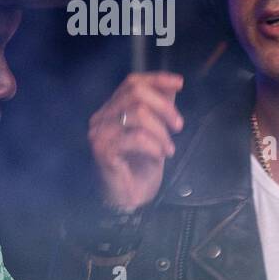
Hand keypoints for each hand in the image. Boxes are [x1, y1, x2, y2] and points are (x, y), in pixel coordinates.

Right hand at [88, 72, 184, 211]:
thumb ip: (160, 108)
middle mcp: (100, 117)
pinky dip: (154, 146)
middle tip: (178, 126)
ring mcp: (99, 133)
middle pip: (135, 93)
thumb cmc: (140, 167)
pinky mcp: (103, 151)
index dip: (156, 79)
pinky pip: (136, 138)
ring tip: (168, 149)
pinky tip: (158, 156)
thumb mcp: (156, 132)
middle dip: (164, 107)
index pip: (131, 82)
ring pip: (138, 114)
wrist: (129, 200)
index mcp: (111, 110)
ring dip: (161, 131)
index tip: (180, 83)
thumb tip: (172, 85)